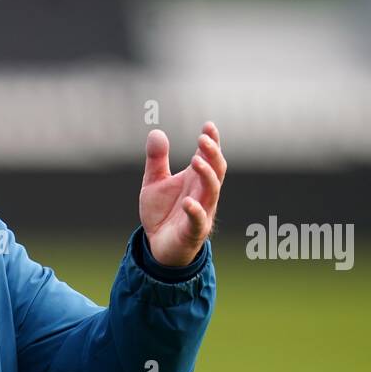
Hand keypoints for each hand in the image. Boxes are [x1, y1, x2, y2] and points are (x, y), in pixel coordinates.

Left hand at [139, 121, 226, 266]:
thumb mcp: (154, 183)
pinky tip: (186, 202)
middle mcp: (203, 193)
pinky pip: (198, 220)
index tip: (208, 125)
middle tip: (203, 139)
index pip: (209, 157)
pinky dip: (195, 210)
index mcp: (195, 179)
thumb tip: (156, 132)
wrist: (158, 246)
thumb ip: (157, 161)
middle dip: (212, 154)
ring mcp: (202, 211)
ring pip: (212, 191)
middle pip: (217, 170)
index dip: (212, 141)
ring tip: (195, 160)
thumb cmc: (162, 213)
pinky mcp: (193, 231)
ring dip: (207, 175)